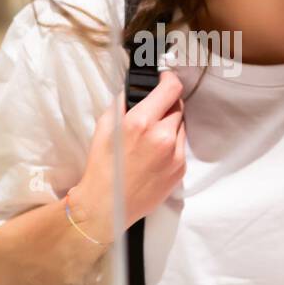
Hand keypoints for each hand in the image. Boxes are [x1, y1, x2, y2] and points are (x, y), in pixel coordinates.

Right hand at [71, 70, 185, 242]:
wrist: (107, 205)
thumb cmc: (102, 167)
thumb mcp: (104, 126)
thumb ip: (122, 104)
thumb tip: (135, 90)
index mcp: (142, 122)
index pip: (171, 89)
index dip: (169, 80)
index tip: (165, 80)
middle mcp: (162, 137)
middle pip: (178, 107)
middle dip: (166, 106)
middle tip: (152, 113)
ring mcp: (175, 154)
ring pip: (181, 126)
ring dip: (169, 125)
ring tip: (150, 138)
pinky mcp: (180, 169)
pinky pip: (181, 146)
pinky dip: (171, 145)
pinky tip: (154, 154)